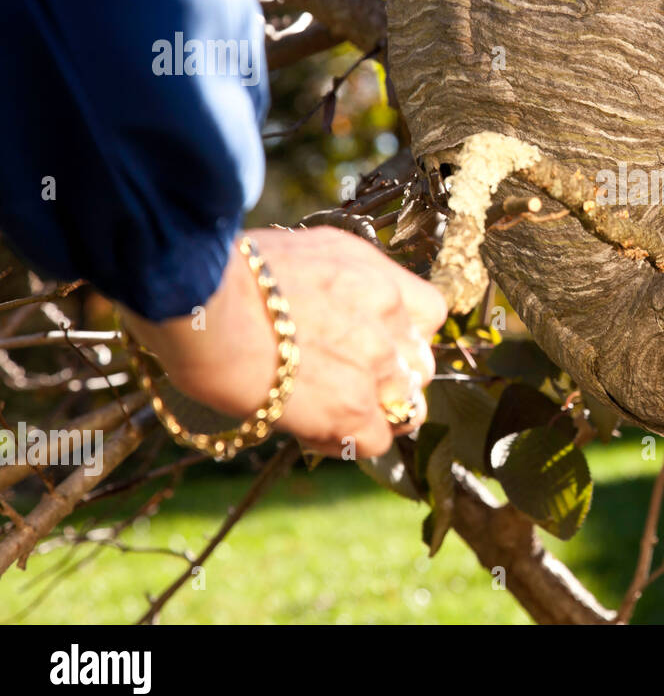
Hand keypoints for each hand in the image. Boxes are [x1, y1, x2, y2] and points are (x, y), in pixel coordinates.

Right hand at [120, 226, 445, 457]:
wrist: (202, 306)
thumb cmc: (226, 275)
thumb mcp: (301, 253)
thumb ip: (336, 281)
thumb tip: (329, 302)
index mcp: (378, 275)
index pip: (429, 314)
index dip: (403, 336)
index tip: (374, 344)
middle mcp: (388, 317)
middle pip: (418, 365)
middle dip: (388, 379)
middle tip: (342, 382)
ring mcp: (376, 365)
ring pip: (407, 408)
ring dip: (374, 415)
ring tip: (329, 410)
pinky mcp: (352, 410)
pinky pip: (374, 442)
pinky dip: (344, 442)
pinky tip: (309, 430)